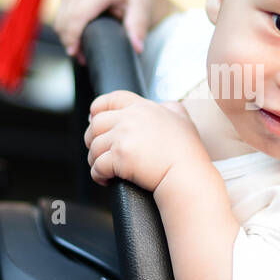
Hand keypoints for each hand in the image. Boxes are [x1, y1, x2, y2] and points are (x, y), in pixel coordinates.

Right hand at [53, 0, 177, 63]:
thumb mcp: (143, 6)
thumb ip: (139, 27)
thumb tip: (137, 47)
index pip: (78, 14)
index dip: (73, 36)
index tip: (76, 53)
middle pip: (65, 19)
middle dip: (69, 42)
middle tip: (84, 58)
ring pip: (59, 19)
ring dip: (66, 37)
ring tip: (83, 50)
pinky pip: (60, 16)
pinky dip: (66, 30)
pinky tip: (79, 39)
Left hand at [83, 90, 209, 194]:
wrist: (186, 174)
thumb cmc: (187, 152)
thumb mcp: (183, 119)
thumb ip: (171, 108)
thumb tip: (166, 106)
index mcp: (143, 108)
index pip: (111, 99)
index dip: (98, 109)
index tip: (93, 118)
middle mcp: (130, 119)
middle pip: (96, 124)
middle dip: (92, 139)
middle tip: (99, 151)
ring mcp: (123, 137)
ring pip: (94, 147)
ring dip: (95, 160)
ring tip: (104, 169)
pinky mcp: (119, 157)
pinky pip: (97, 167)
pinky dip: (98, 175)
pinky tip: (106, 179)